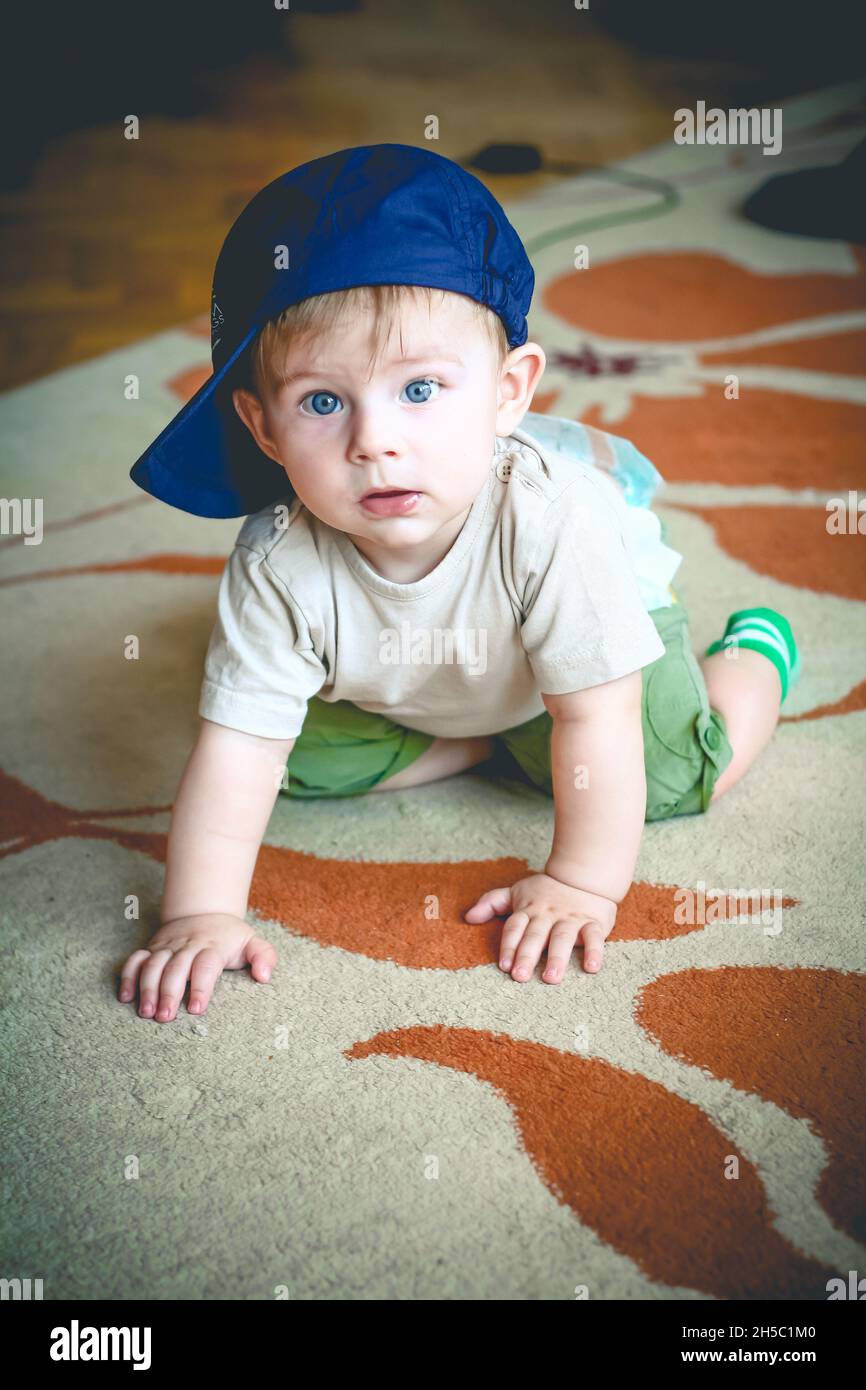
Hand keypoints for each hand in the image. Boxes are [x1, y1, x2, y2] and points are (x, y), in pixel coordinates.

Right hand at [117, 913, 276, 1021]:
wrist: (204, 911)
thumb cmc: (230, 937)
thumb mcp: (252, 942)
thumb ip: (264, 957)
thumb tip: (264, 976)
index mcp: (213, 946)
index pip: (206, 965)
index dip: (201, 986)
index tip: (197, 1009)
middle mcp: (188, 945)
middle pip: (175, 967)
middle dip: (168, 992)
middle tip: (165, 1017)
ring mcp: (167, 946)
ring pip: (153, 964)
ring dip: (147, 988)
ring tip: (145, 1012)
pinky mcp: (152, 948)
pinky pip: (135, 960)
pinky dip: (128, 976)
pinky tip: (126, 997)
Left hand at [463, 873, 617, 981]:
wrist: (584, 875)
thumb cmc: (547, 890)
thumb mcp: (517, 891)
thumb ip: (492, 903)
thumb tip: (468, 917)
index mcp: (529, 909)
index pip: (515, 928)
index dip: (509, 945)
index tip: (504, 965)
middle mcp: (548, 915)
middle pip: (535, 935)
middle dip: (527, 955)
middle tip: (520, 976)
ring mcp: (571, 919)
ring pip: (563, 938)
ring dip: (557, 958)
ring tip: (550, 978)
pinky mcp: (593, 923)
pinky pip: (594, 937)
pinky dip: (595, 951)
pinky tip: (592, 967)